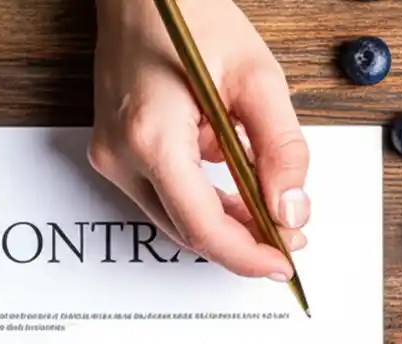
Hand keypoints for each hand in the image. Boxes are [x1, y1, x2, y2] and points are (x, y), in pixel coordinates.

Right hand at [90, 0, 308, 279]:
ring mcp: (111, 155)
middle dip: (241, 239)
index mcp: (152, 137)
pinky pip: (163, 194)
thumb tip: (290, 209)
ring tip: (269, 205)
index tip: (282, 261)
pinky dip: (202, 196)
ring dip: (224, 219)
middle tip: (288, 235)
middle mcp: (121, 154)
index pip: (202, 225)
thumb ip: (280, 150)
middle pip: (187, 230)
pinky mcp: (114, 152)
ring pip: (175, 218)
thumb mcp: (257, 78)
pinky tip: (235, 178)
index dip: (247, 253)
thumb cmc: (190, 15)